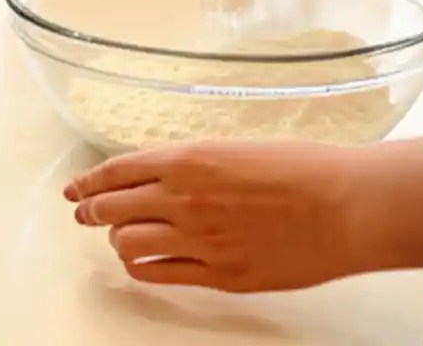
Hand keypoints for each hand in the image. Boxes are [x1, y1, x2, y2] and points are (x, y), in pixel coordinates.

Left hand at [63, 141, 362, 292]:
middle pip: (111, 208)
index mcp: (188, 160)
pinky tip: (142, 261)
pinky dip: (141, 266)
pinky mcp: (218, 274)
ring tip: (120, 236)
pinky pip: (158, 273)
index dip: (89, 181)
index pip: (116, 171)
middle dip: (91, 211)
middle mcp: (184, 199)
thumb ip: (194, 164)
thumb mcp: (238, 148)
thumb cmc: (305, 170)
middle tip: (85, 213)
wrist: (347, 206)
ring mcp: (199, 240)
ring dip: (118, 238)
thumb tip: (163, 174)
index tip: (76, 188)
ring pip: (128, 243)